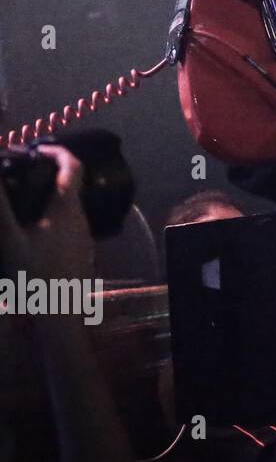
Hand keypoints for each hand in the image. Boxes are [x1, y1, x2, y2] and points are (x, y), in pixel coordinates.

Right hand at [0, 144, 93, 281]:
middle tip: (21, 170)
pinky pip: (65, 221)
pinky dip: (49, 213)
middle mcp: (80, 217)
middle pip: (69, 184)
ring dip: (47, 194)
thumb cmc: (35, 275)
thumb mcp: (10, 239)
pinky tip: (29, 225)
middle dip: (47, 172)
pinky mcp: (78, 248)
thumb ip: (1, 207)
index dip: (57, 151)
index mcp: (67, 209)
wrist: (59, 313)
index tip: (36, 148)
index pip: (72, 167)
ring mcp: (82, 234)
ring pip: (67, 204)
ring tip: (20, 195)